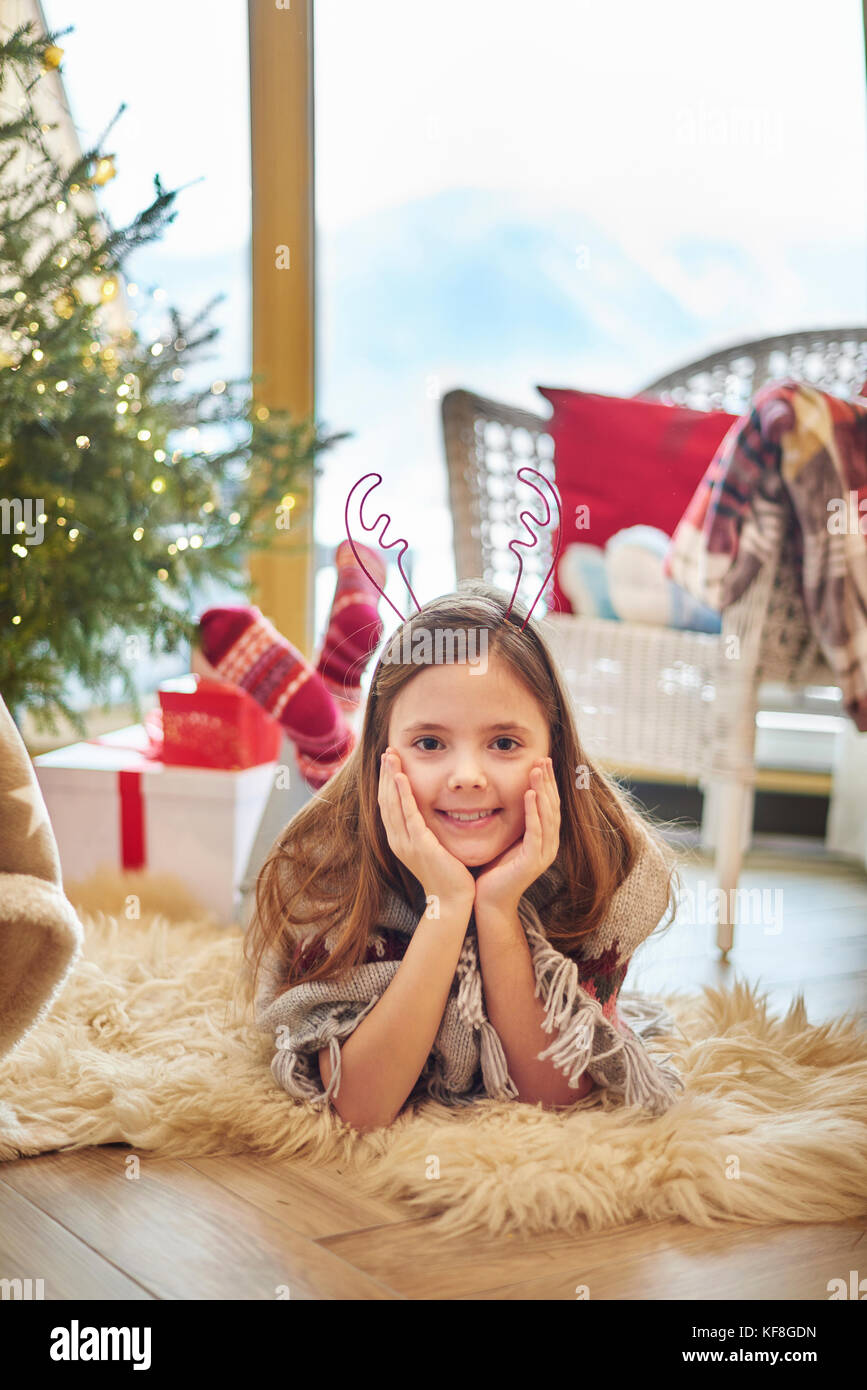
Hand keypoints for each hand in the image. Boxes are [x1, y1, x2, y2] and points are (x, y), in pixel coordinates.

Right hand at [377, 748, 475, 909]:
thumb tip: (430, 812)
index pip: (388, 805)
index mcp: (399, 840)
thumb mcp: (432, 847)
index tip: (389, 762)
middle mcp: (397, 840)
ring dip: (390, 777)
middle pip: (385, 800)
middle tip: (387, 751)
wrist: (453, 900)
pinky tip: (400, 777)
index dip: (386, 783)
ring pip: (392, 803)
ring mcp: (406, 842)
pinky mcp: (420, 844)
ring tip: (390, 756)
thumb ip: (427, 830)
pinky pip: (408, 814)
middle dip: (385, 774)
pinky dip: (402, 794)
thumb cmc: (447, 875)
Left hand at [473, 756, 560, 916]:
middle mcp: (549, 845)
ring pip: (547, 816)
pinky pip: (536, 832)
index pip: (549, 805)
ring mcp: (543, 854)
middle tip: (543, 759)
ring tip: (537, 770)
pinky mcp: (532, 862)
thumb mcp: (507, 838)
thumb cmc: (494, 870)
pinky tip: (530, 794)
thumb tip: (507, 795)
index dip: (548, 783)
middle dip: (548, 782)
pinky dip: (534, 812)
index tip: (542, 761)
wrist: (488, 901)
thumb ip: (513, 820)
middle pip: (553, 807)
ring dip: (543, 791)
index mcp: (544, 839)